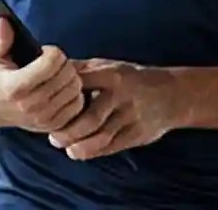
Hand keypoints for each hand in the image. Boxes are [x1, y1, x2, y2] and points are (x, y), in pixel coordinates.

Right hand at [0, 18, 84, 132]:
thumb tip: (5, 22)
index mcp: (15, 87)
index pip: (51, 62)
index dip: (52, 51)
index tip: (44, 51)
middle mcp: (30, 106)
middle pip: (67, 74)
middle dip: (62, 62)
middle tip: (52, 62)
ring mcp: (43, 119)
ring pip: (75, 88)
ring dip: (70, 77)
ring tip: (56, 74)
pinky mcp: (52, 126)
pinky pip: (78, 104)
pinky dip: (74, 93)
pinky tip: (61, 88)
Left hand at [48, 59, 183, 160]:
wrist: (172, 95)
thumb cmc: (131, 79)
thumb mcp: (108, 67)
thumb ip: (81, 70)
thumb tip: (49, 65)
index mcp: (110, 75)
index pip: (78, 86)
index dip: (58, 99)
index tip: (46, 107)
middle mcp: (120, 96)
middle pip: (89, 119)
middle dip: (67, 132)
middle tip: (53, 137)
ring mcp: (130, 116)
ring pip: (100, 137)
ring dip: (78, 146)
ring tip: (65, 147)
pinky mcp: (137, 134)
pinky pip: (112, 147)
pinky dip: (93, 152)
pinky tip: (80, 151)